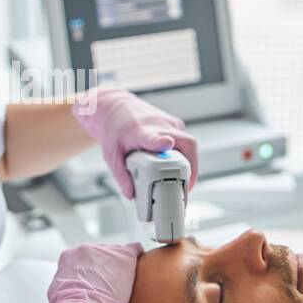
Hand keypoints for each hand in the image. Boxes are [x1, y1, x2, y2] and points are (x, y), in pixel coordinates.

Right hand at [32, 242, 143, 302]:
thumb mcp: (57, 293)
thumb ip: (64, 283)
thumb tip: (67, 288)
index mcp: (69, 256)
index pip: (84, 258)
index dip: (92, 272)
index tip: (96, 283)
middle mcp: (86, 249)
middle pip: (101, 254)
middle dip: (106, 268)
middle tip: (109, 287)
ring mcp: (105, 251)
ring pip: (116, 254)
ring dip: (119, 268)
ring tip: (122, 285)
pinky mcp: (123, 257)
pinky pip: (134, 250)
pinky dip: (136, 256)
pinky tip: (138, 264)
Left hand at [71, 87, 198, 198]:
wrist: (116, 107)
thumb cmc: (115, 129)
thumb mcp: (111, 155)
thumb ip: (121, 176)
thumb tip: (130, 194)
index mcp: (140, 132)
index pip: (153, 137)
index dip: (161, 143)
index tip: (167, 145)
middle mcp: (158, 125)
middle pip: (184, 144)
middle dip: (190, 166)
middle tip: (186, 186)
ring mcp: (169, 123)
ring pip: (189, 144)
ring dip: (189, 163)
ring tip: (182, 180)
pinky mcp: (175, 123)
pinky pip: (186, 142)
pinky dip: (185, 156)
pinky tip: (177, 166)